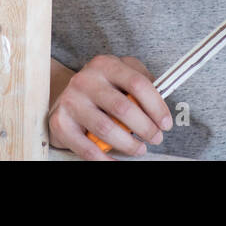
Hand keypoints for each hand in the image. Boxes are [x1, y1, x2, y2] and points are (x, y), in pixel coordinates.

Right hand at [47, 55, 171, 160]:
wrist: (63, 97)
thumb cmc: (99, 89)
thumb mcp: (120, 75)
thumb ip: (141, 81)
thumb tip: (162, 101)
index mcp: (104, 65)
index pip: (137, 84)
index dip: (156, 106)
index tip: (166, 123)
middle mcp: (85, 80)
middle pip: (123, 108)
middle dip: (146, 128)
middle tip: (155, 138)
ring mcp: (71, 101)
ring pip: (106, 129)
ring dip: (128, 144)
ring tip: (139, 149)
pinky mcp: (60, 123)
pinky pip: (86, 148)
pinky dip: (105, 159)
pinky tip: (116, 161)